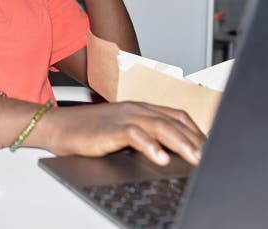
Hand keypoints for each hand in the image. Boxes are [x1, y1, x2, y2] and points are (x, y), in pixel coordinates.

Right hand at [39, 101, 205, 165]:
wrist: (58, 126)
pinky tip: (161, 158)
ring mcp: (123, 117)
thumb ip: (142, 135)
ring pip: (159, 126)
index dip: (195, 131)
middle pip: (173, 121)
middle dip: (194, 139)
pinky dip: (151, 146)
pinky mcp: (111, 128)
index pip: (176, 116)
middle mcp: (135, 109)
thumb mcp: (120, 130)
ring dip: (180, 143)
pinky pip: (135, 135)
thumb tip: (168, 151)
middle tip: (208, 156)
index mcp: (140, 108)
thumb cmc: (87, 131)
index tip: (208, 148)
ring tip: (194, 158)